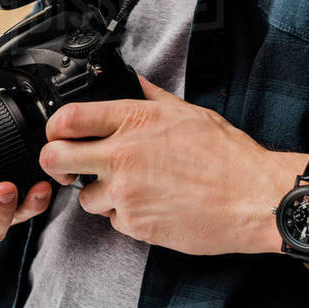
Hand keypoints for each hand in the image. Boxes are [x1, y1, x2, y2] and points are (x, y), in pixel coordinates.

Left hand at [38, 76, 302, 255]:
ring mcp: (125, 194)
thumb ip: (152, 98)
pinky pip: (113, 221)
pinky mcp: (135, 225)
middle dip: (56, 163)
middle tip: (69, 166)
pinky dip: (126, 216)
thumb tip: (133, 82)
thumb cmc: (228, 157)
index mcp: (134, 121)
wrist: (253, 199)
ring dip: (100, 194)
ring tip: (132, 188)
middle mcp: (122, 156)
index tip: (59, 133)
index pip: (67, 118)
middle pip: (55, 159)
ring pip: (84, 198)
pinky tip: (151, 205)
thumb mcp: (188, 112)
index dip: (55, 126)